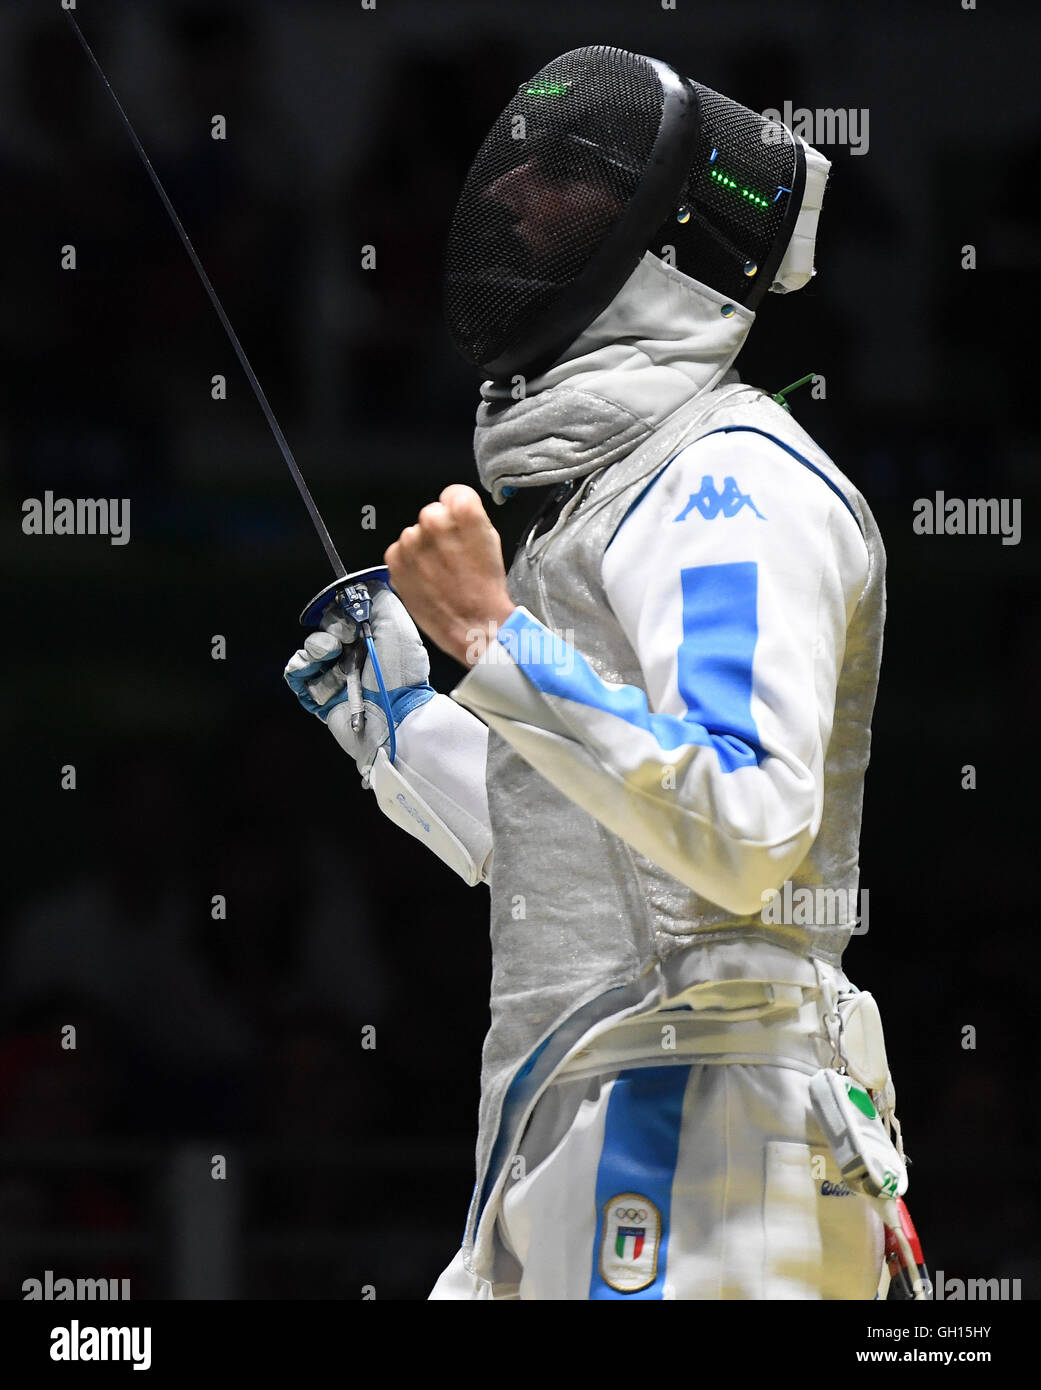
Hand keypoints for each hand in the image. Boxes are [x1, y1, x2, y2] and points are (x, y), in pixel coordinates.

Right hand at [283, 583, 433, 775]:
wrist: (394, 713)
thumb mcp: (396, 623)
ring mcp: (334, 677)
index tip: (350, 620)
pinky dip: (302, 670)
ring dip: (318, 653)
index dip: (340, 613)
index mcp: (370, 638)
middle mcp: (352, 656)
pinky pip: (295, 674)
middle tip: (344, 644)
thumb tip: (359, 581)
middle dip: (330, 633)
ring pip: (308, 651)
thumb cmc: (400, 671)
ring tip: (337, 666)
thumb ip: (376, 597)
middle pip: (323, 630)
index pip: (342, 614)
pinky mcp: (319, 697)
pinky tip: (320, 673)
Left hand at [384, 485, 515, 665]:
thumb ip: (470, 518)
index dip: (458, 513)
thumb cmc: (485, 589)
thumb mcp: (491, 541)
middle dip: (440, 531)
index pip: (453, 494)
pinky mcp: (395, 559)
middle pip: (433, 514)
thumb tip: (454, 511)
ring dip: (424, 548)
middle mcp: (433, 520)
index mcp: (463, 511)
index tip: (460, 527)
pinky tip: (426, 578)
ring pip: (415, 533)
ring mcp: (411, 540)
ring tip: (440, 571)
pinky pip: (400, 551)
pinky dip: (410, 563)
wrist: (472, 625)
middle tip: (452, 556)